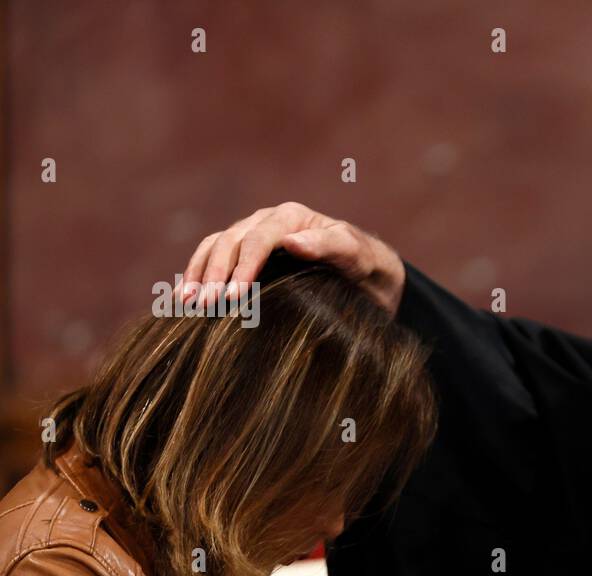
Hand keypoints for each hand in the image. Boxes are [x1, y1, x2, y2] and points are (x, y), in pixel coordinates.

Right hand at [177, 202, 405, 315]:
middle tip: (204, 307)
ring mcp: (253, 236)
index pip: (257, 239)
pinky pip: (214, 259)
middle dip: (214, 275)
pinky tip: (186, 300)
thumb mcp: (356, 255)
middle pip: (229, 243)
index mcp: (291, 218)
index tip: (232, 297)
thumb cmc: (365, 266)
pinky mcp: (247, 256)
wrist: (371, 276)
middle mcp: (267, 222)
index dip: (242, 267)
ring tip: (186, 304)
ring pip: (214, 248)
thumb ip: (329, 245)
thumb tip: (292, 241)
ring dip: (198, 274)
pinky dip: (198, 276)